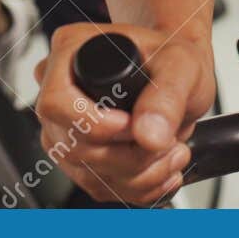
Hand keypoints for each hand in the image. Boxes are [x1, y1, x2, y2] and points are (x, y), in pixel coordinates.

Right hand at [34, 22, 216, 205]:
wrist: (183, 75)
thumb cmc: (173, 57)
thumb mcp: (182, 65)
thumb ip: (167, 96)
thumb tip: (149, 135)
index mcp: (73, 50)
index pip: (55, 101)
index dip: (93, 124)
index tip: (132, 127)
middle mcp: (61, 88)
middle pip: (72, 145)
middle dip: (128, 155)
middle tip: (168, 141)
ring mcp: (66, 127)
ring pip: (86, 173)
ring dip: (138, 175)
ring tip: (172, 152)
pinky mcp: (80, 156)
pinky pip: (99, 187)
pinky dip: (136, 187)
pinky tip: (160, 167)